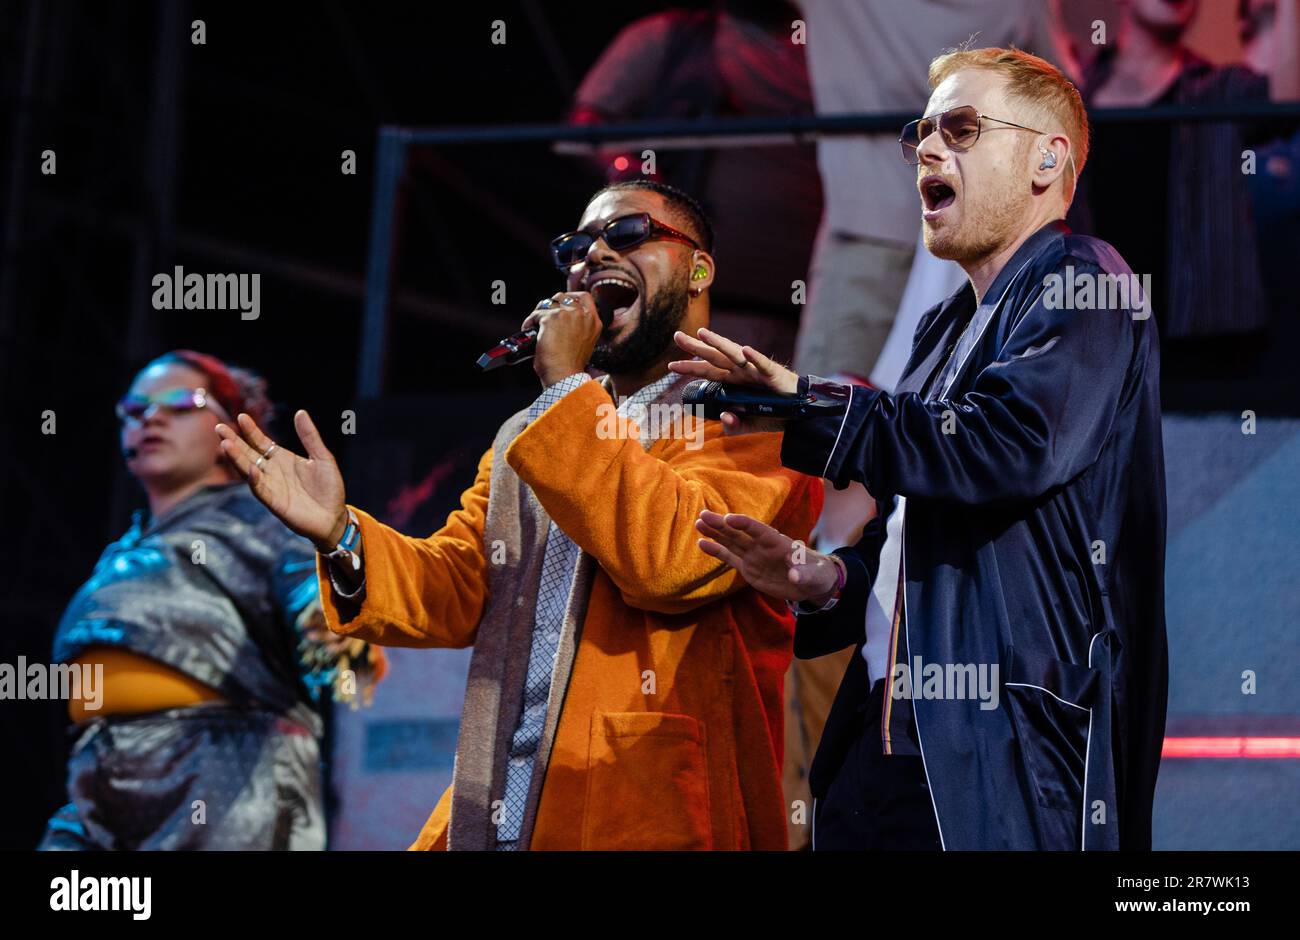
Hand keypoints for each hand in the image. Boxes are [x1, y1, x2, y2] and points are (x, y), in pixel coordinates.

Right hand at [215, 410, 347, 551]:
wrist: (335, 516)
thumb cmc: (329, 488)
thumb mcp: (323, 457)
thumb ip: (310, 437)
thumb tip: (300, 412)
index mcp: (281, 459)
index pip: (260, 442)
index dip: (251, 431)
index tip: (241, 416)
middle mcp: (272, 472)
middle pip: (248, 454)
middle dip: (234, 441)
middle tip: (220, 427)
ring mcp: (272, 487)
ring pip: (248, 471)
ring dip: (237, 459)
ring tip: (226, 444)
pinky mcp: (276, 504)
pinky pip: (262, 491)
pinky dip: (255, 482)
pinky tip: (251, 470)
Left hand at [522, 292, 602, 387]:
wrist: (564, 375)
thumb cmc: (571, 366)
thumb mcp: (584, 343)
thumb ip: (578, 328)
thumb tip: (562, 323)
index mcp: (593, 322)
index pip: (584, 297)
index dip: (571, 297)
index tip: (562, 303)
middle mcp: (582, 315)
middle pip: (563, 296)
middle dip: (552, 303)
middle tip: (545, 315)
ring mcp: (567, 314)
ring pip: (548, 303)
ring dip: (540, 312)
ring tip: (535, 324)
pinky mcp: (551, 318)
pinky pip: (536, 314)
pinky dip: (530, 322)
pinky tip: (529, 329)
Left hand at [669, 327, 798, 434]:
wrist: (801, 411)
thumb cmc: (775, 412)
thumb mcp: (750, 424)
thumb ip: (734, 426)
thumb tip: (726, 419)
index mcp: (734, 381)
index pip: (708, 372)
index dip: (690, 368)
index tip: (671, 365)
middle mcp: (741, 372)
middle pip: (715, 357)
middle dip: (696, 347)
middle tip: (677, 336)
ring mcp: (756, 370)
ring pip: (734, 354)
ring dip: (718, 343)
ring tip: (703, 333)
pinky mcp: (773, 373)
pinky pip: (762, 364)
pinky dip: (754, 357)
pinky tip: (745, 350)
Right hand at [694, 509, 841, 603]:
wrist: (810, 583)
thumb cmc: (816, 574)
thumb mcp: (814, 576)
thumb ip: (804, 574)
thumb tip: (795, 576)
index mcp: (778, 542)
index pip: (759, 530)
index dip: (744, 524)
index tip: (729, 518)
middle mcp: (762, 546)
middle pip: (739, 533)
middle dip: (722, 524)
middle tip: (703, 515)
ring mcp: (754, 556)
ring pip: (731, 542)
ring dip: (715, 533)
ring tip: (698, 523)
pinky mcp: (748, 568)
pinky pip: (730, 558)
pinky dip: (716, 550)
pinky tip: (701, 543)